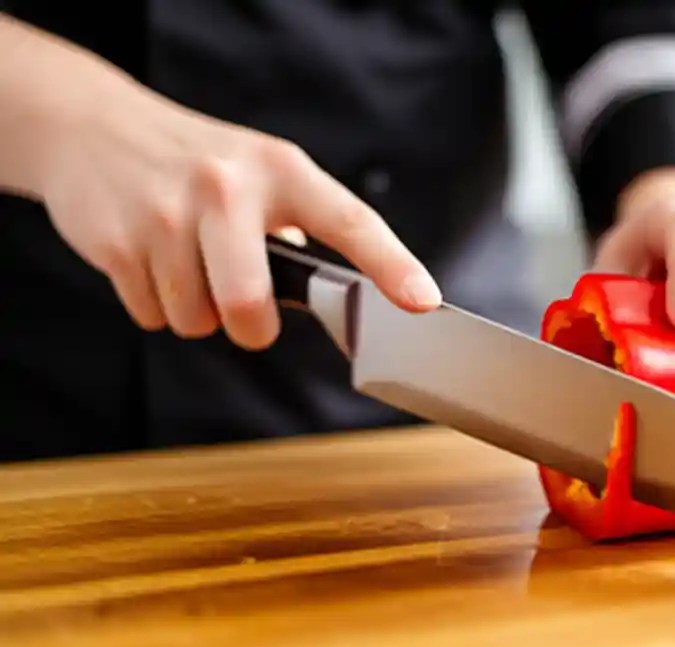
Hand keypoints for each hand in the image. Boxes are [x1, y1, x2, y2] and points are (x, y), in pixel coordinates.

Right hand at [30, 70, 439, 348]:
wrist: (91, 128)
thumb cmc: (195, 162)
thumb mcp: (259, 171)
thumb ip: (298, 225)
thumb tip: (331, 290)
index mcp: (281, 170)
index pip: (350, 222)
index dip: (391, 265)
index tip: (422, 301)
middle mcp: (226, 188)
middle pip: (248, 304)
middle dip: (251, 329)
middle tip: (248, 316)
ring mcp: (166, 214)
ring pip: (196, 320)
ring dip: (197, 311)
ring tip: (188, 264)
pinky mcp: (116, 241)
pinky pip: (152, 315)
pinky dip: (156, 305)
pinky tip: (150, 261)